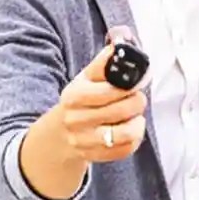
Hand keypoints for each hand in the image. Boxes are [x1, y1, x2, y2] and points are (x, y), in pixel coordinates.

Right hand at [52, 44, 147, 163]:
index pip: (107, 91)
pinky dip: (135, 139)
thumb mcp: (86, 79)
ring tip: (136, 115)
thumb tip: (119, 44)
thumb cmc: (80, 101)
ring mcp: (84, 141)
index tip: (136, 82)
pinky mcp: (95, 155)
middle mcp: (76, 120)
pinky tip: (131, 129)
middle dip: (136, 102)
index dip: (128, 86)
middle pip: (120, 111)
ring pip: (125, 134)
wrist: (60, 134)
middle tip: (138, 97)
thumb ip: (103, 63)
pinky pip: (125, 149)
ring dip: (137, 122)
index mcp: (73, 95)